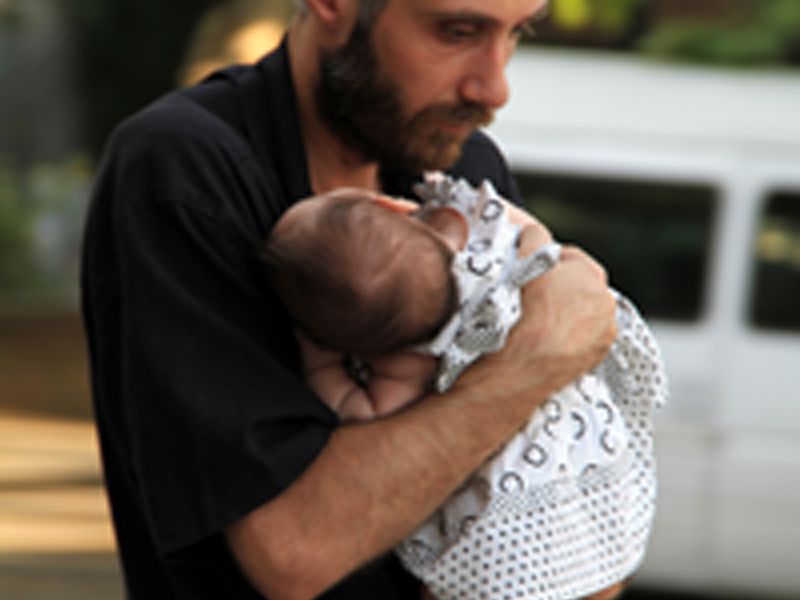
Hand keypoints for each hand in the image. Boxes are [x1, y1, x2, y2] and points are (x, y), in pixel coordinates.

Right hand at [453, 244, 616, 417]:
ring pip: (581, 315)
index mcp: (591, 273)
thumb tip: (533, 232)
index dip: (546, 264)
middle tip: (532, 301)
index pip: (568, 258)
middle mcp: (605, 301)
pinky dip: (569, 338)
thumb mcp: (523, 259)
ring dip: (565, 315)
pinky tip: (548, 342)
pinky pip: (582, 340)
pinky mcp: (597, 356)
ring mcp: (604, 331)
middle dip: (560, 290)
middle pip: (578, 287)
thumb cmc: (523, 309)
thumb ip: (532, 236)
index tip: (531, 275)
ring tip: (538, 324)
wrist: (521, 364)